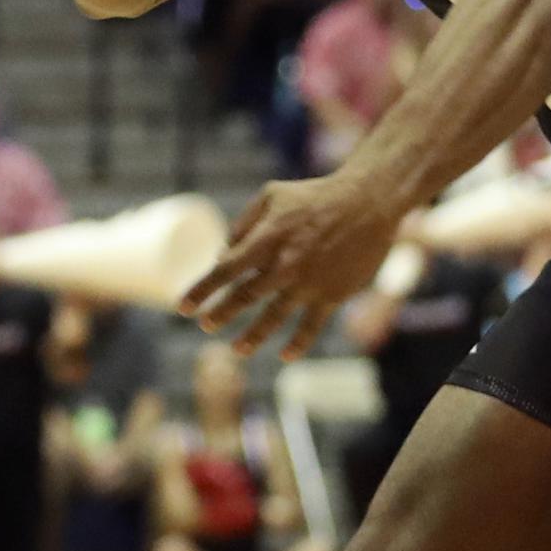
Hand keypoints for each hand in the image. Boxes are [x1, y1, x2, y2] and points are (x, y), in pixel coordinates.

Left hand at [178, 175, 405, 359]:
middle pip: (246, 296)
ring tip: (237, 349)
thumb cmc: (314, 196)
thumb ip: (244, 225)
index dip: (202, 290)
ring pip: (275, 317)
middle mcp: (286, 264)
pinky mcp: (333, 294)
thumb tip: (224, 255)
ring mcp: (310, 282)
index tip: (182, 308)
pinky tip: (284, 355)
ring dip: (253, 336)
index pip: (226, 269)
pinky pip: (311, 325)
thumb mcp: (272, 196)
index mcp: (268, 238)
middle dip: (222, 313)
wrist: (367, 202)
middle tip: (206, 326)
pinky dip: (298, 343)